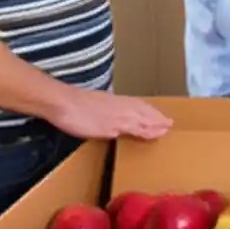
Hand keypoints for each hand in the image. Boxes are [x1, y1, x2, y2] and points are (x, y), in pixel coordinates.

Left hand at [48, 88, 172, 140]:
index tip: (168, 129)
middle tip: (169, 121)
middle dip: (156, 117)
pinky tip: (131, 108)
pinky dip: (137, 106)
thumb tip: (154, 128)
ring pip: (137, 106)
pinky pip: (129, 103)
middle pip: (144, 111)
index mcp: (126, 114)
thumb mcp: (108, 129)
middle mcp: (123, 106)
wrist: (60, 102)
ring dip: (148, 111)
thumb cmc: (82, 118)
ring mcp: (113, 101)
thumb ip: (132, 128)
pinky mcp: (104, 99)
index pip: (146, 121)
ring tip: (156, 114)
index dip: (156, 127)